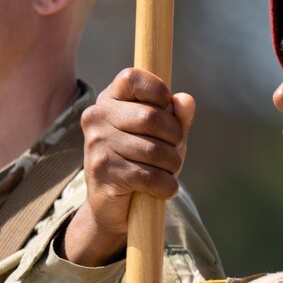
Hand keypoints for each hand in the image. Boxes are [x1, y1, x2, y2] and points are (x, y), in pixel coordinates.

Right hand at [63, 68, 194, 265]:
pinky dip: (166, 186)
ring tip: (168, 172)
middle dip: (174, 137)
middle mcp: (97, 116)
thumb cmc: (142, 161)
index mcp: (110, 99)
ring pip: (153, 150)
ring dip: (172, 165)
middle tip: (174, 150)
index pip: (133, 77)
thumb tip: (185, 100)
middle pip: (151, 117)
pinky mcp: (102, 171)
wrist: (113, 206)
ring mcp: (97, 144)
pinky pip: (149, 176)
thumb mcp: (164, 135)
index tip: (166, 109)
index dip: (158, 91)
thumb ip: (178, 116)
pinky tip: (165, 188)